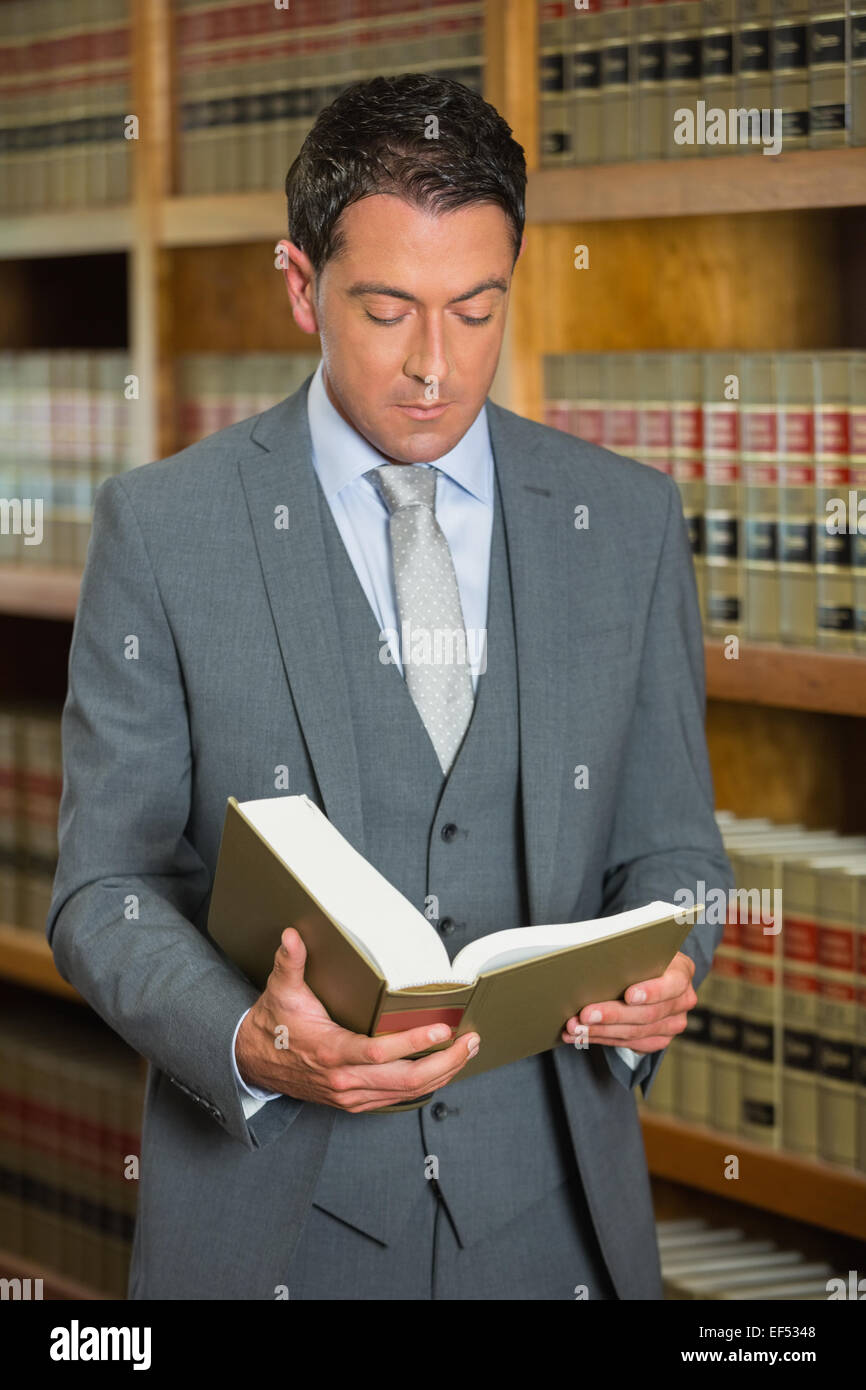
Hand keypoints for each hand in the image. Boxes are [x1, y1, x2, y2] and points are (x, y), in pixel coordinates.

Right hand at [236, 927, 478, 1112]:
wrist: (254, 1064)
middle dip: (445, 1062)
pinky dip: (424, 1085)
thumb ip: (290, 962)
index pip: (380, 1053)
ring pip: (406, 1093)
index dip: (414, 1043)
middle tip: (469, 1041)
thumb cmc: (273, 1025)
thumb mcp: (281, 991)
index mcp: (331, 1052)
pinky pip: (397, 1097)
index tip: (441, 1030)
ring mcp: (351, 1095)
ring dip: (441, 1074)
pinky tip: (441, 1069)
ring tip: (465, 1051)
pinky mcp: (355, 1101)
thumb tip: (293, 934)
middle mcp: (345, 1081)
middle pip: (406, 1080)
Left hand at [560, 951, 696, 1053]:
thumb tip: (593, 958)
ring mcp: (673, 1024)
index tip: (629, 995)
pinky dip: (601, 1039)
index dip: (651, 991)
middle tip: (585, 1015)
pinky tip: (581, 1035)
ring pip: (635, 1033)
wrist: (652, 974)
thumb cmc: (641, 957)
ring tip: (575, 1027)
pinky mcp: (659, 1039)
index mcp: (681, 972)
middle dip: (612, 1015)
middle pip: (647, 1014)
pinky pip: (629, 1044)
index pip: (672, 984)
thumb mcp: (641, 947)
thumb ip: (628, 954)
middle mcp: (682, 1001)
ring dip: (600, 1031)